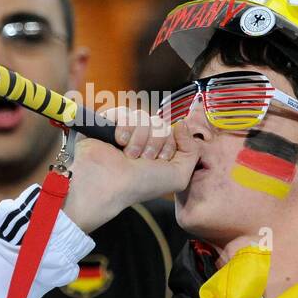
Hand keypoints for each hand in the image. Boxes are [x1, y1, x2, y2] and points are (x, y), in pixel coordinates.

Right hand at [61, 108, 198, 232]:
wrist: (110, 185)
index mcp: (157, 151)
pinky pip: (123, 111)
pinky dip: (124, 126)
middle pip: (159, 122)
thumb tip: (182, 123)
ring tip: (128, 155)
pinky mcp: (106, 123)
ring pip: (142, 116)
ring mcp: (123, 131)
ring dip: (139, 138)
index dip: (168, 146)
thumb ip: (192, 150)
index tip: (158, 163)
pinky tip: (119, 141)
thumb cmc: (142, 185)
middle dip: (154, 142)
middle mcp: (141, 140)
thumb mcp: (179, 175)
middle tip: (142, 160)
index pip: (172, 131)